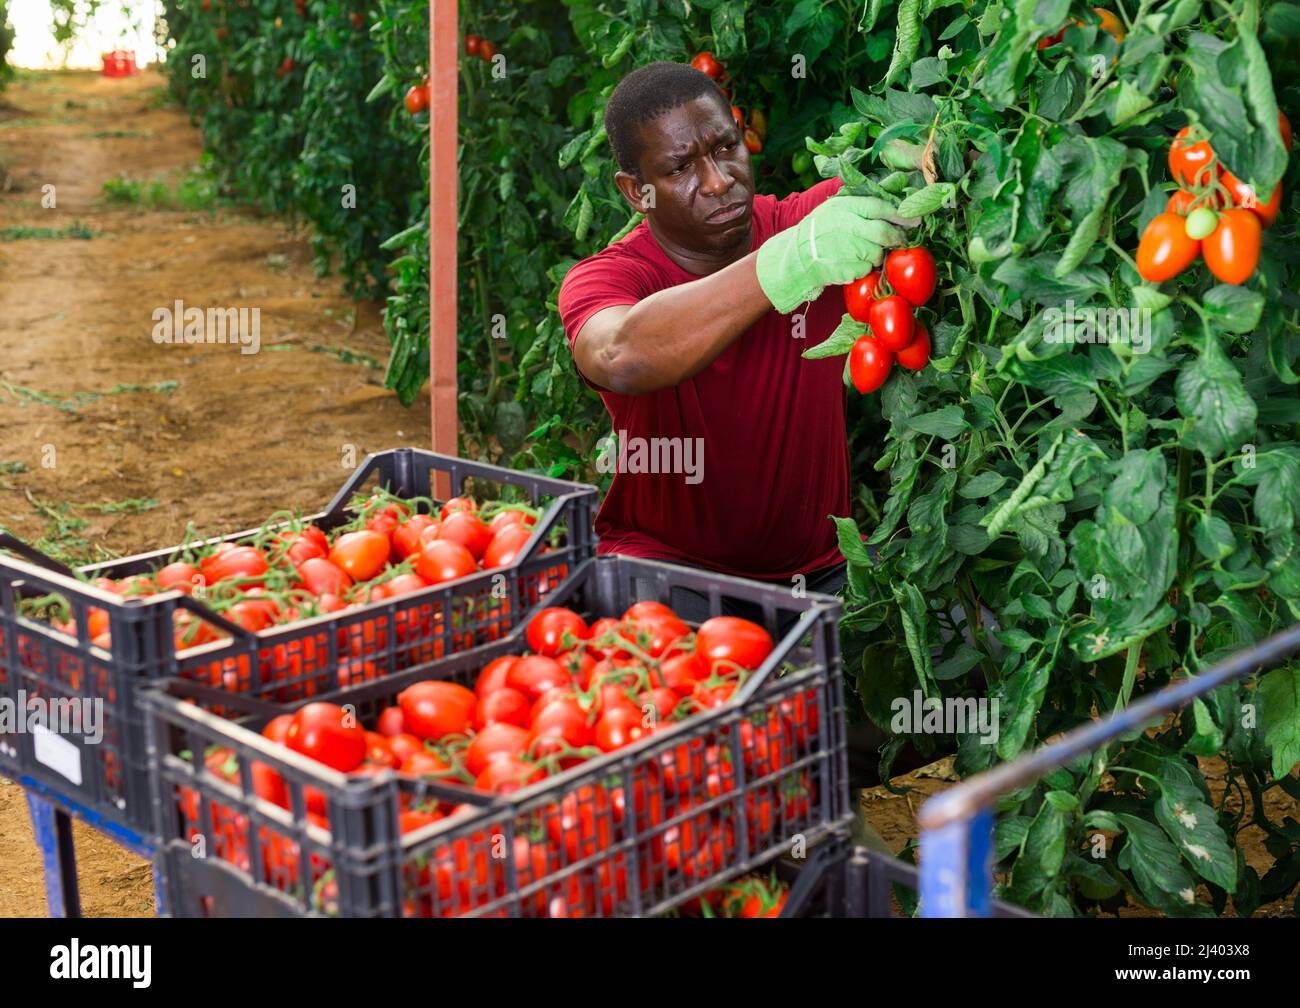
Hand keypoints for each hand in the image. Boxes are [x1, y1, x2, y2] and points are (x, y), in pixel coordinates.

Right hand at [756, 195, 917, 312]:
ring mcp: (845, 250)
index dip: (901, 215)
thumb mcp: (835, 207)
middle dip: (897, 238)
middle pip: (884, 233)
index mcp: (846, 207)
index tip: (915, 221)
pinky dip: (863, 268)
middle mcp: (847, 226)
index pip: (881, 208)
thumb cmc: (820, 229)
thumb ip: (861, 205)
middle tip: (901, 240)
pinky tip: (851, 262)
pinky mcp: (844, 269)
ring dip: (877, 255)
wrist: (796, 255)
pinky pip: (865, 270)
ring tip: (864, 252)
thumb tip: (895, 205)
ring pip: (877, 254)